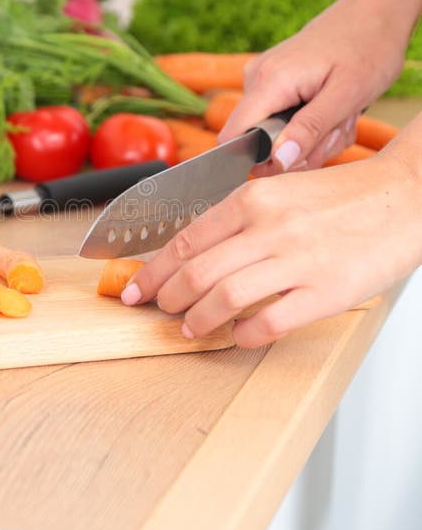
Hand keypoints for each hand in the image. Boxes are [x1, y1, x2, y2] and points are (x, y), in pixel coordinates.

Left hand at [121, 152, 421, 347]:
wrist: (403, 198)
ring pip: (223, 299)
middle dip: (166, 298)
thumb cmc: (342, 197)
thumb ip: (240, 218)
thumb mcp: (282, 193)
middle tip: (159, 311)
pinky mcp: (323, 292)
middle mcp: (269, 229)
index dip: (152, 271)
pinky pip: (268, 323)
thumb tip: (195, 251)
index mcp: (254, 201)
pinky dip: (243, 335)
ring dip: (197, 321)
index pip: (185, 241)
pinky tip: (238, 337)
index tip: (135, 287)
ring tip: (190, 328)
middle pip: (195, 273)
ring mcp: (296, 262)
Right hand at [218, 0, 420, 173]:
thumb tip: (277, 161)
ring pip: (274, 135)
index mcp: (269, 81)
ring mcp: (262, 79)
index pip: (233, 138)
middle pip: (259, 142)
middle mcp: (256, 78)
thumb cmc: (369, 46)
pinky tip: (332, 110)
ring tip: (340, 116)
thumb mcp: (347, 95)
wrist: (375, 10)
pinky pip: (281, 120)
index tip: (299, 159)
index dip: (260, 161)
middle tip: (337, 131)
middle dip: (300, 150)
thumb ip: (310, 129)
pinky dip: (310, 125)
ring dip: (312, 138)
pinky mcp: (272, 82)